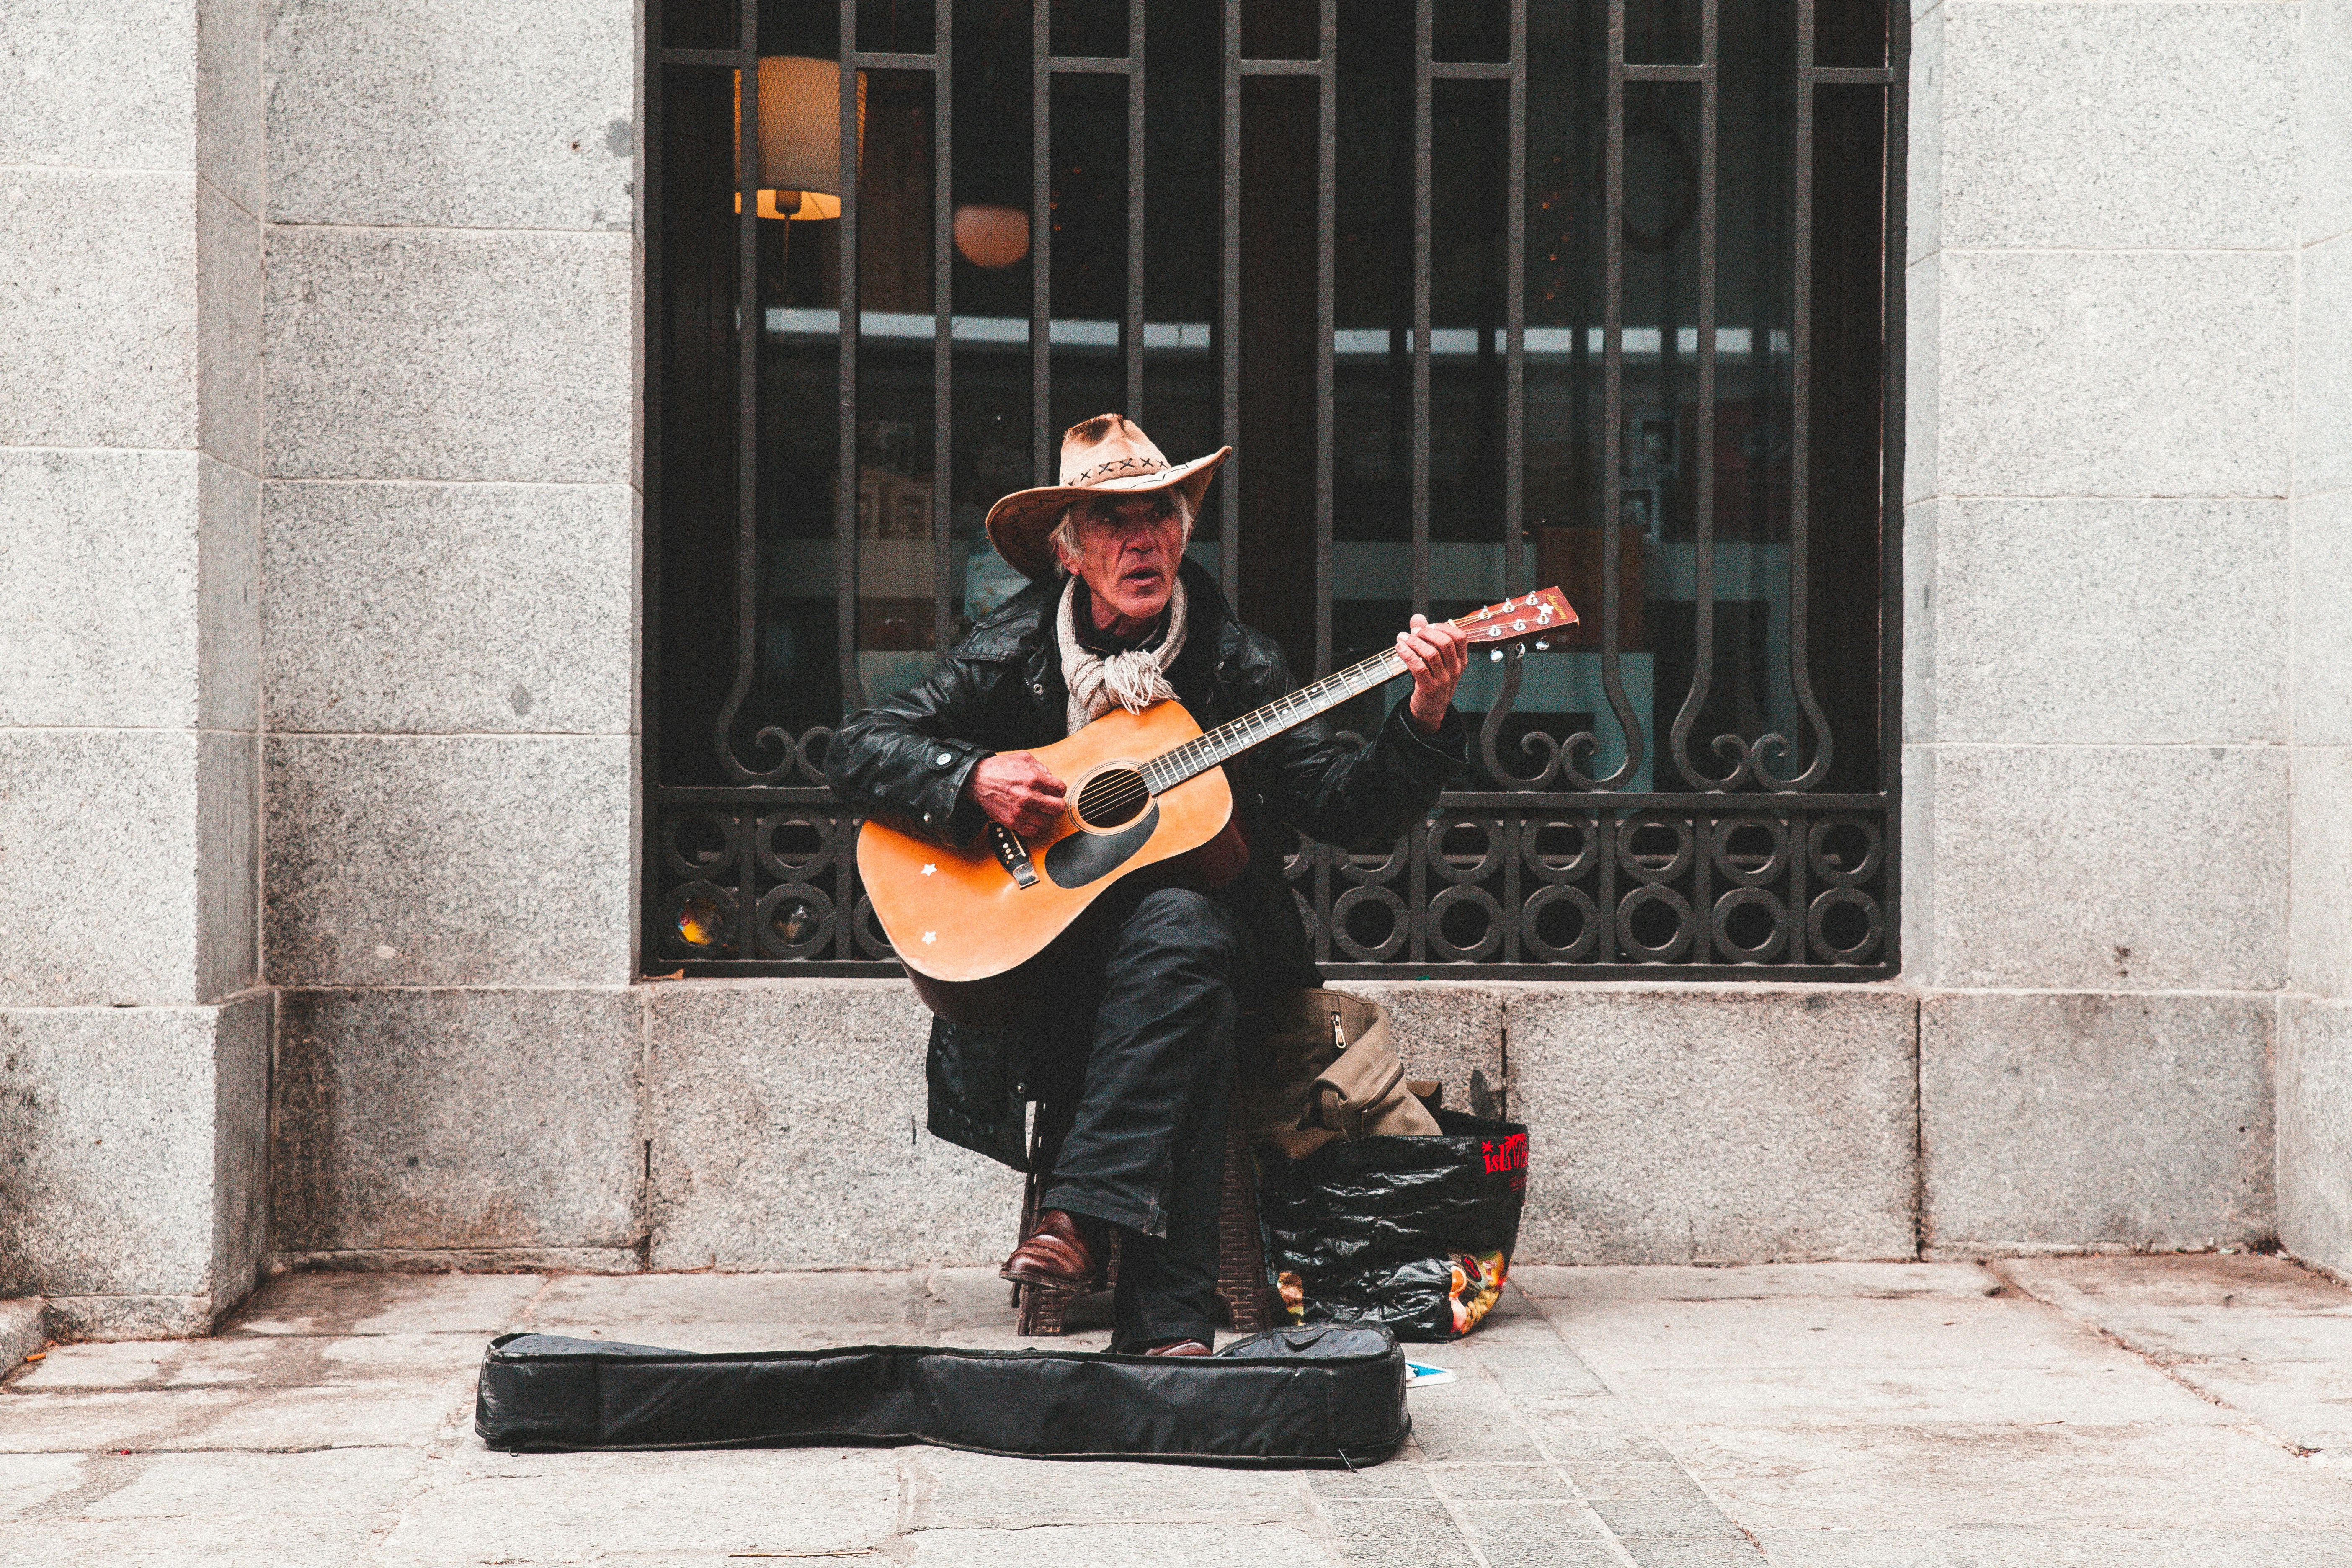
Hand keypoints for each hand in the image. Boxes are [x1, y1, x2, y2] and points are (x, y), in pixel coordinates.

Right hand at [966, 753, 1067, 838]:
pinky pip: (1034, 831)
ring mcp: (1021, 812)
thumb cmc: (1001, 768)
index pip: (1061, 790)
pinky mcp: (1012, 822)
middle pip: (1058, 808)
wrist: (978, 780)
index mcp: (1034, 779)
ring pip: (1048, 821)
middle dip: (1057, 804)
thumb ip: (1042, 768)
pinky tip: (1032, 818)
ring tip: (1039, 809)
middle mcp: (1029, 797)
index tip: (1053, 790)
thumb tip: (1053, 781)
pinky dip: (1036, 826)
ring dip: (1046, 815)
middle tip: (1050, 802)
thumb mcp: (1024, 758)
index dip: (1058, 790)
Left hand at [1397, 614, 1468, 734]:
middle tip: (1414, 633)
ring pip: (1430, 654)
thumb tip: (1417, 617)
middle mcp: (1455, 669)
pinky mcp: (1429, 687)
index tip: (1428, 626)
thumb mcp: (1435, 659)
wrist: (1431, 709)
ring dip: (1413, 642)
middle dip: (1426, 633)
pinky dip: (1407, 654)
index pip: (1460, 637)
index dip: (1443, 627)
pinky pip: (1418, 667)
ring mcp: (1443, 679)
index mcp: (1461, 660)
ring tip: (1402, 638)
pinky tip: (1399, 648)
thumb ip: (1427, 637)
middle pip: (1445, 643)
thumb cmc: (1433, 680)